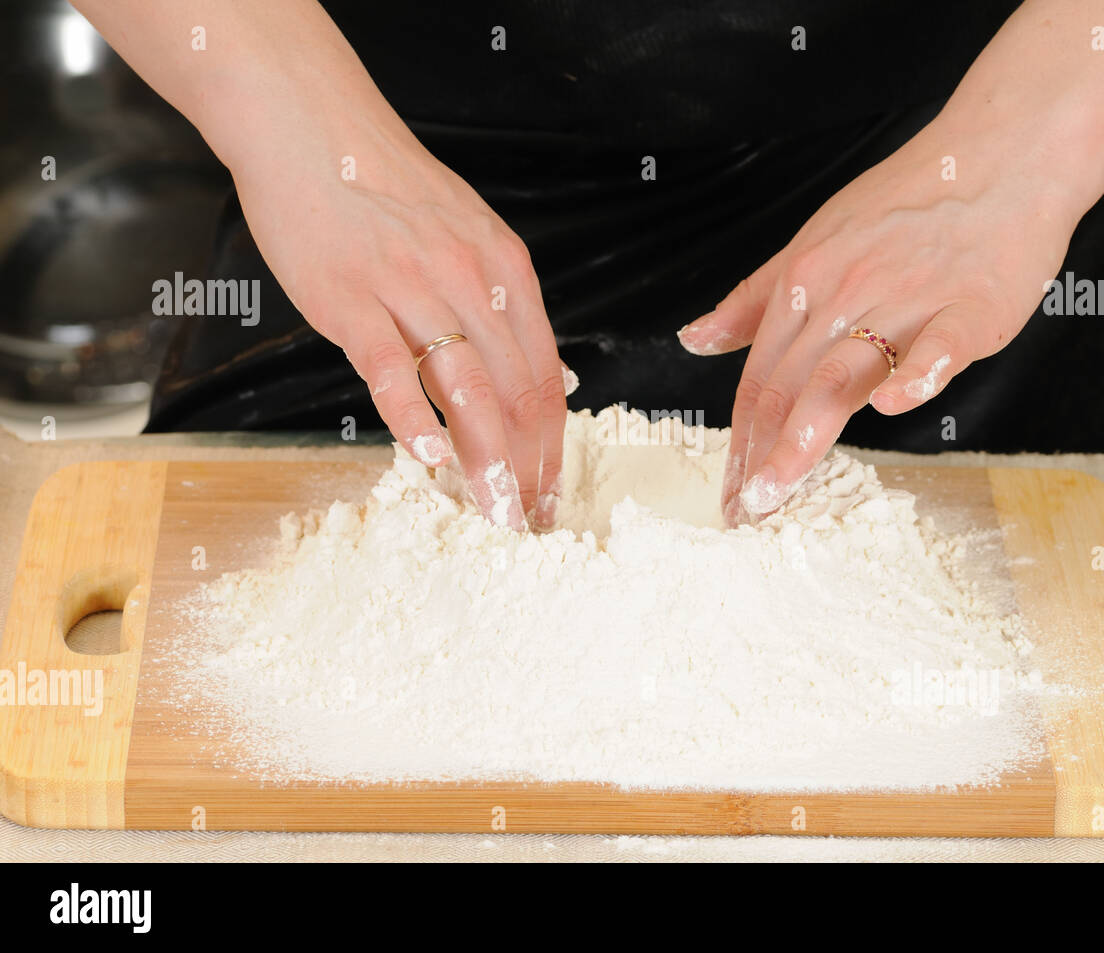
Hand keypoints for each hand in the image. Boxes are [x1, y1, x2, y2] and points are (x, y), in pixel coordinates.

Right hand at [230, 114, 567, 529]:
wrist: (313, 129)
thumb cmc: (389, 188)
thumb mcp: (473, 235)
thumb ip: (508, 307)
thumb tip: (554, 372)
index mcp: (504, 270)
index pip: (545, 377)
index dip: (554, 445)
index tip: (551, 490)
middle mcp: (469, 282)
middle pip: (516, 395)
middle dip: (528, 469)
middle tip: (527, 520)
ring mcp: (411, 290)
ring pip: (466, 391)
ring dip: (485, 461)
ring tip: (493, 510)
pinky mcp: (351, 300)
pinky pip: (391, 371)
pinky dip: (411, 419)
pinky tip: (426, 458)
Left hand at [679, 114, 1081, 524]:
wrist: (1003, 154)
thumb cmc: (910, 202)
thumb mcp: (816, 239)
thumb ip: (756, 298)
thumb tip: (694, 339)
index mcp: (806, 280)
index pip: (759, 375)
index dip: (739, 438)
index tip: (730, 489)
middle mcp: (846, 291)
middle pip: (789, 384)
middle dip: (759, 454)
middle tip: (744, 511)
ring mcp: (908, 298)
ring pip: (843, 372)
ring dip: (804, 436)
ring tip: (778, 488)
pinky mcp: (971, 305)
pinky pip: (939, 344)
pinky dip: (916, 374)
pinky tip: (894, 406)